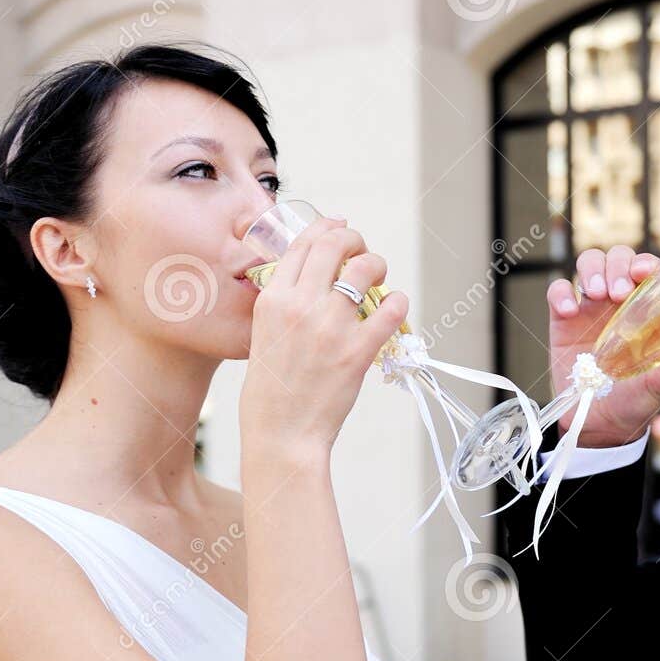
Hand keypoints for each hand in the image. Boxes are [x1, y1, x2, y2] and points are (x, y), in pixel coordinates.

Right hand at [240, 215, 409, 455]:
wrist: (281, 433)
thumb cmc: (270, 390)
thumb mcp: (262, 334)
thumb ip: (282, 304)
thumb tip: (310, 281)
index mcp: (272, 299)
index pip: (303, 244)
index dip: (327, 228)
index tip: (341, 227)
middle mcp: (300, 305)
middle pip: (335, 244)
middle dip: (355, 240)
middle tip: (364, 254)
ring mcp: (331, 326)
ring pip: (365, 268)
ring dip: (378, 266)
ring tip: (380, 279)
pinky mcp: (357, 351)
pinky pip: (390, 309)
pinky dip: (398, 302)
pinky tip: (395, 307)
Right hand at [545, 245, 659, 448]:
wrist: (595, 426)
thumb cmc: (634, 402)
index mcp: (648, 311)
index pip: (649, 271)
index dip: (647, 263)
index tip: (644, 274)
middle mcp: (620, 303)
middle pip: (619, 258)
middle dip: (618, 266)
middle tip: (617, 294)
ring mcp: (591, 308)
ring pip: (590, 262)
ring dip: (593, 270)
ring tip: (596, 295)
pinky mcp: (563, 319)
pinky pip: (558, 289)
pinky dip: (561, 292)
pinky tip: (568, 312)